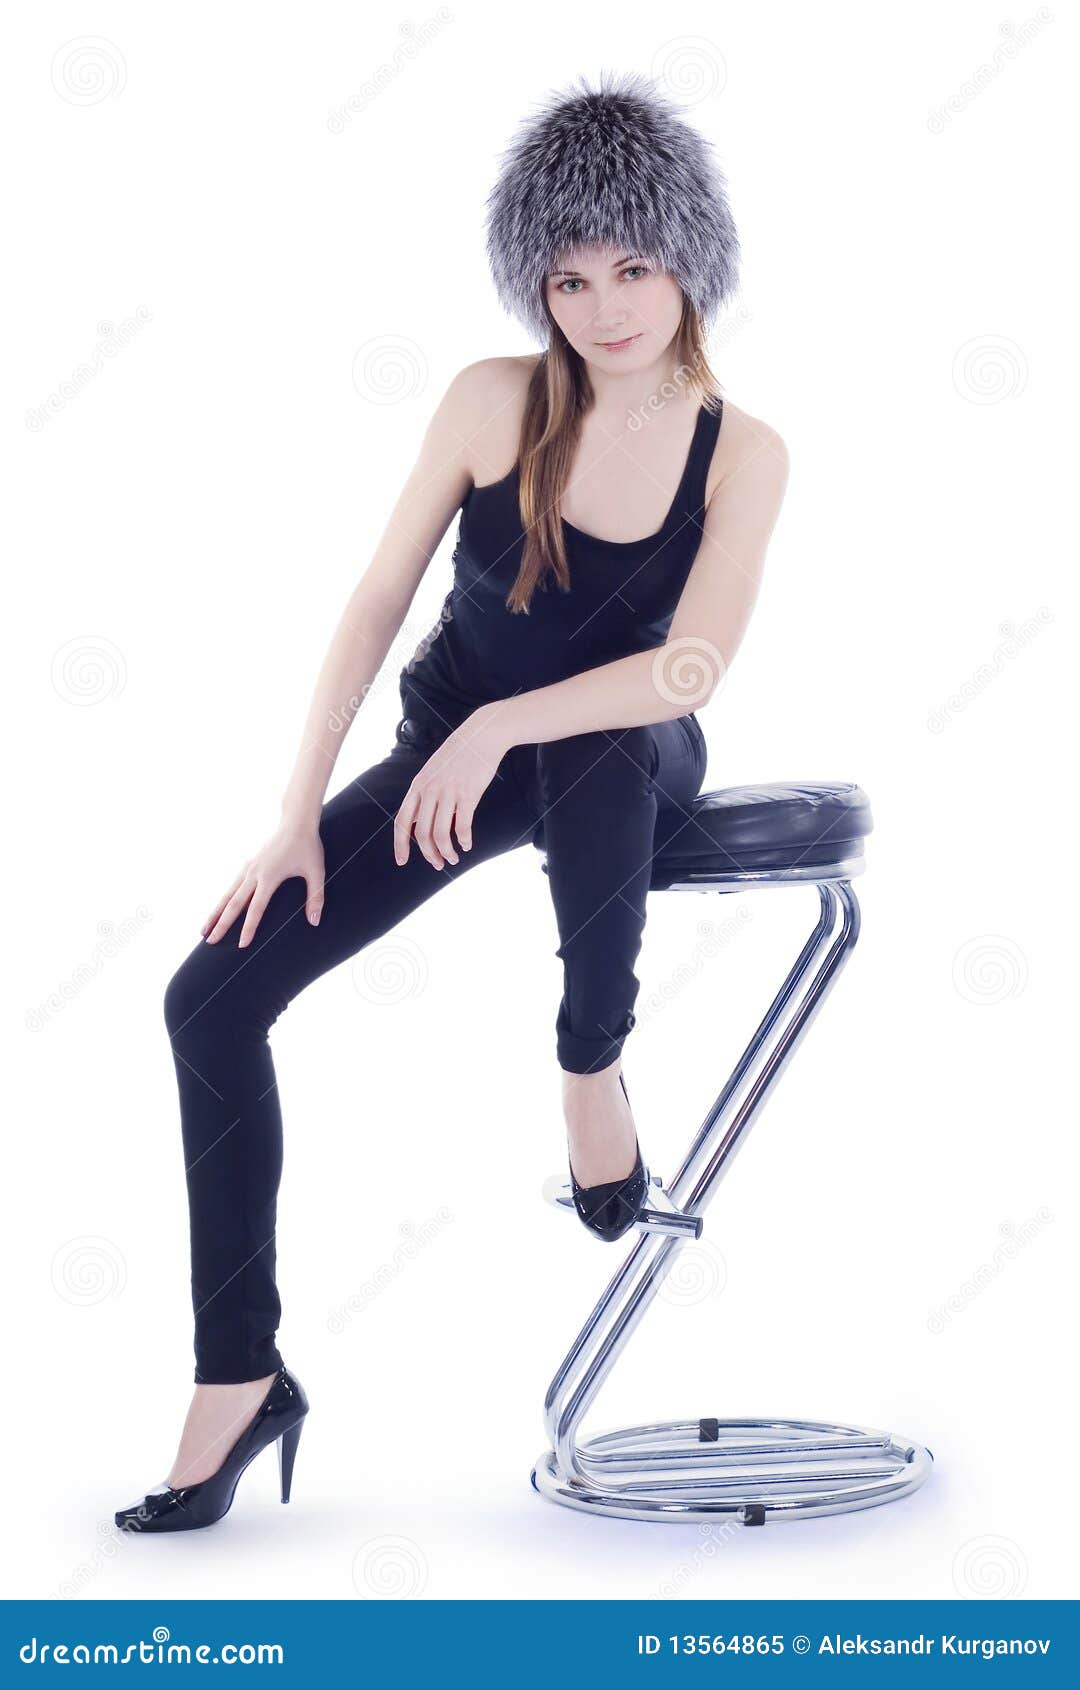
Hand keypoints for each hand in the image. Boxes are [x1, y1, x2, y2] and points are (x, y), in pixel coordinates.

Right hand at [202, 818, 325, 946]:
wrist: (296, 822)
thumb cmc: (308, 846)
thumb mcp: (316, 872)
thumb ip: (316, 898)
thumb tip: (314, 922)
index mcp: (269, 877)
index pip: (256, 908)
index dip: (248, 928)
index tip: (242, 944)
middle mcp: (254, 873)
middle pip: (233, 904)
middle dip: (221, 924)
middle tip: (210, 942)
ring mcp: (249, 868)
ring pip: (227, 895)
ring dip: (215, 913)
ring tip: (204, 930)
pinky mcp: (249, 865)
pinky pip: (232, 886)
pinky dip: (222, 900)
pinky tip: (217, 911)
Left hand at [393, 705, 510, 869]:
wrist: (482, 734)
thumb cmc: (458, 754)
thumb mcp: (432, 771)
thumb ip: (424, 794)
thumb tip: (416, 821)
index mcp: (418, 786)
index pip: (401, 821)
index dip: (400, 844)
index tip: (401, 861)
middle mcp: (430, 790)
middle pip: (421, 833)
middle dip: (428, 854)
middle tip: (437, 864)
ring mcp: (449, 792)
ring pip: (441, 833)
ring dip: (446, 852)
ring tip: (453, 858)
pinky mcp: (469, 794)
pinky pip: (462, 826)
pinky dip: (463, 840)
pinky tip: (467, 845)